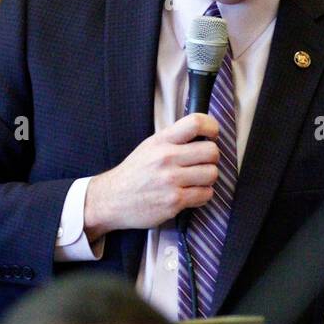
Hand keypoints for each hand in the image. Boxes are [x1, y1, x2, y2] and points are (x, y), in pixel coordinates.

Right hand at [83, 113, 220, 241]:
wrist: (111, 200)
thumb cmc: (134, 173)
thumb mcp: (150, 147)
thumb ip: (175, 140)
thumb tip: (204, 135)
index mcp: (161, 141)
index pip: (196, 123)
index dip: (211, 127)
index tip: (212, 135)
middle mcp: (167, 158)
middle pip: (211, 151)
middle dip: (212, 158)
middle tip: (203, 163)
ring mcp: (171, 180)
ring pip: (212, 174)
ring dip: (207, 178)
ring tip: (195, 180)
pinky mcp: (174, 201)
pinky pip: (205, 194)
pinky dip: (202, 195)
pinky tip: (191, 193)